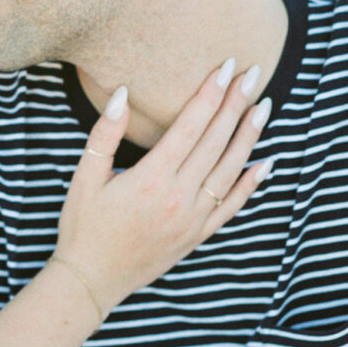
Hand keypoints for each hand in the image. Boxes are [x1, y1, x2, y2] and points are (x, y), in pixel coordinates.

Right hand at [52, 60, 270, 319]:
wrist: (91, 279)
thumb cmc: (82, 225)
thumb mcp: (85, 175)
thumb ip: (105, 133)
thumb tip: (123, 93)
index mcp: (151, 178)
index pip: (189, 126)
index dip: (210, 94)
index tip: (226, 67)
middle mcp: (178, 197)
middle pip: (215, 142)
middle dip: (235, 104)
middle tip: (253, 74)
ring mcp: (192, 218)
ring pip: (230, 170)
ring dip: (248, 137)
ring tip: (263, 106)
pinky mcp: (197, 235)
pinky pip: (232, 206)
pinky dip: (251, 184)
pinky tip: (265, 162)